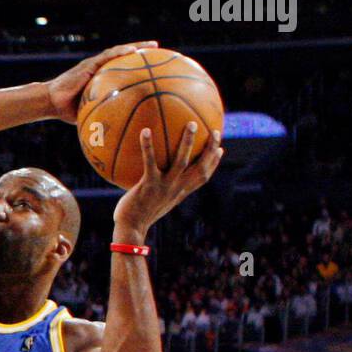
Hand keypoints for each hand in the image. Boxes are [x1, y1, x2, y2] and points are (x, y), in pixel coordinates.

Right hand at [47, 43, 158, 123]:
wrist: (51, 102)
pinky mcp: (90, 64)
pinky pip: (108, 56)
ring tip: (152, 46)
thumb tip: (118, 134)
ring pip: (119, 52)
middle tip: (159, 51)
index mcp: (101, 79)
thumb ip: (103, 118)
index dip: (137, 66)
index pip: (122, 69)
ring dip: (136, 47)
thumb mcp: (89, 114)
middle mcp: (100, 69)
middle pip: (124, 57)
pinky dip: (121, 52)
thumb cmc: (67, 110)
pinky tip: (133, 51)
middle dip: (142, 52)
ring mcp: (95, 64)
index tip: (153, 66)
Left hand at [113, 122, 223, 239]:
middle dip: (210, 149)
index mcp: (180, 192)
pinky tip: (145, 130)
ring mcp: (164, 186)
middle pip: (200, 167)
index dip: (214, 163)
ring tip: (191, 123)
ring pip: (181, 161)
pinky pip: (150, 161)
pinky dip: (147, 146)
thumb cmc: (141, 214)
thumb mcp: (157, 201)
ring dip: (188, 142)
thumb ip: (163, 188)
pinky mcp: (149, 185)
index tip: (221, 149)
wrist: (131, 228)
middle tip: (216, 131)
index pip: (203, 177)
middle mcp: (176, 189)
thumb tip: (159, 175)